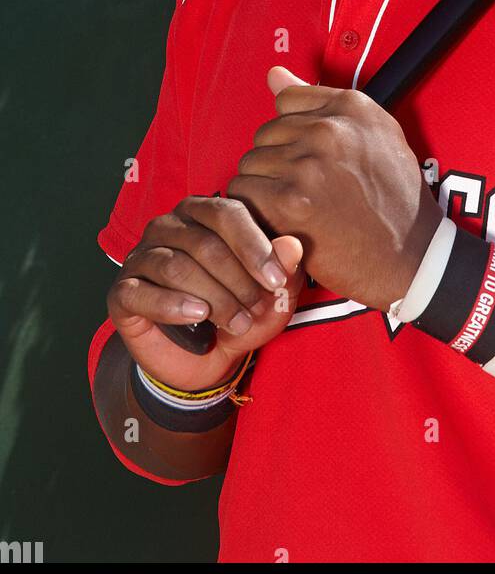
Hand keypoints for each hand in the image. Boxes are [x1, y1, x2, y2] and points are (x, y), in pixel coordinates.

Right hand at [107, 197, 305, 392]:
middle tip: (257, 307)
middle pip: (204, 243)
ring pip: (177, 267)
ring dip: (212, 297)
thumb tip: (293, 245)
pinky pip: (143, 293)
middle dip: (236, 279)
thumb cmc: (241, 312)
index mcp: (203, 213)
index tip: (277, 279)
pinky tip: (197, 316)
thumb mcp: (272, 295)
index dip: (254, 246)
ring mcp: (141, 257)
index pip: (228, 214)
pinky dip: (172, 305)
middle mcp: (168, 226)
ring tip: (236, 321)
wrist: (206, 360)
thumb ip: (283, 268)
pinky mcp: (123, 291)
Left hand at [226, 67, 443, 312]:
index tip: (312, 162)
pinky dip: (255, 214)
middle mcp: (329, 129)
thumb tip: (273, 74)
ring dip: (264, 191)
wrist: (411, 256)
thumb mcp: (375, 136)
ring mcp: (308, 164)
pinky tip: (282, 224)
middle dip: (277, 165)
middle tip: (307, 193)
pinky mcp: (289, 202)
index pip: (286, 102)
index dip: (294, 136)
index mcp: (352, 107)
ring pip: (250, 165)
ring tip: (298, 210)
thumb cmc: (394, 201)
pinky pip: (243, 195)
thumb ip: (320, 102)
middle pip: (264, 135)